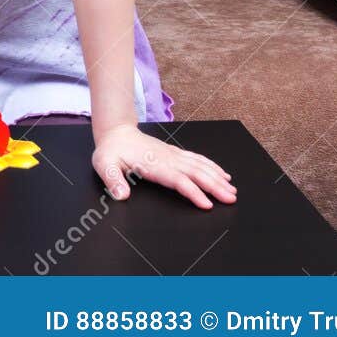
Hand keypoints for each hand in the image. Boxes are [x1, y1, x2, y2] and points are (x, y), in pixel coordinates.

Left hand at [92, 123, 236, 208]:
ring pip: (200, 166)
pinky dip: (213, 167)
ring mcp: (173, 155)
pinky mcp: (175, 153)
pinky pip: (198, 159)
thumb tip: (121, 195)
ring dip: (217, 178)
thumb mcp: (104, 165)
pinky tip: (223, 174)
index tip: (207, 204)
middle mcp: (167, 159)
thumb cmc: (111, 150)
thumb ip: (112, 180)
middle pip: (195, 173)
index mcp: (153, 164)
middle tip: (231, 199)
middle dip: (215, 186)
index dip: (193, 192)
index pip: (177, 180)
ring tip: (232, 190)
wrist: (116, 132)